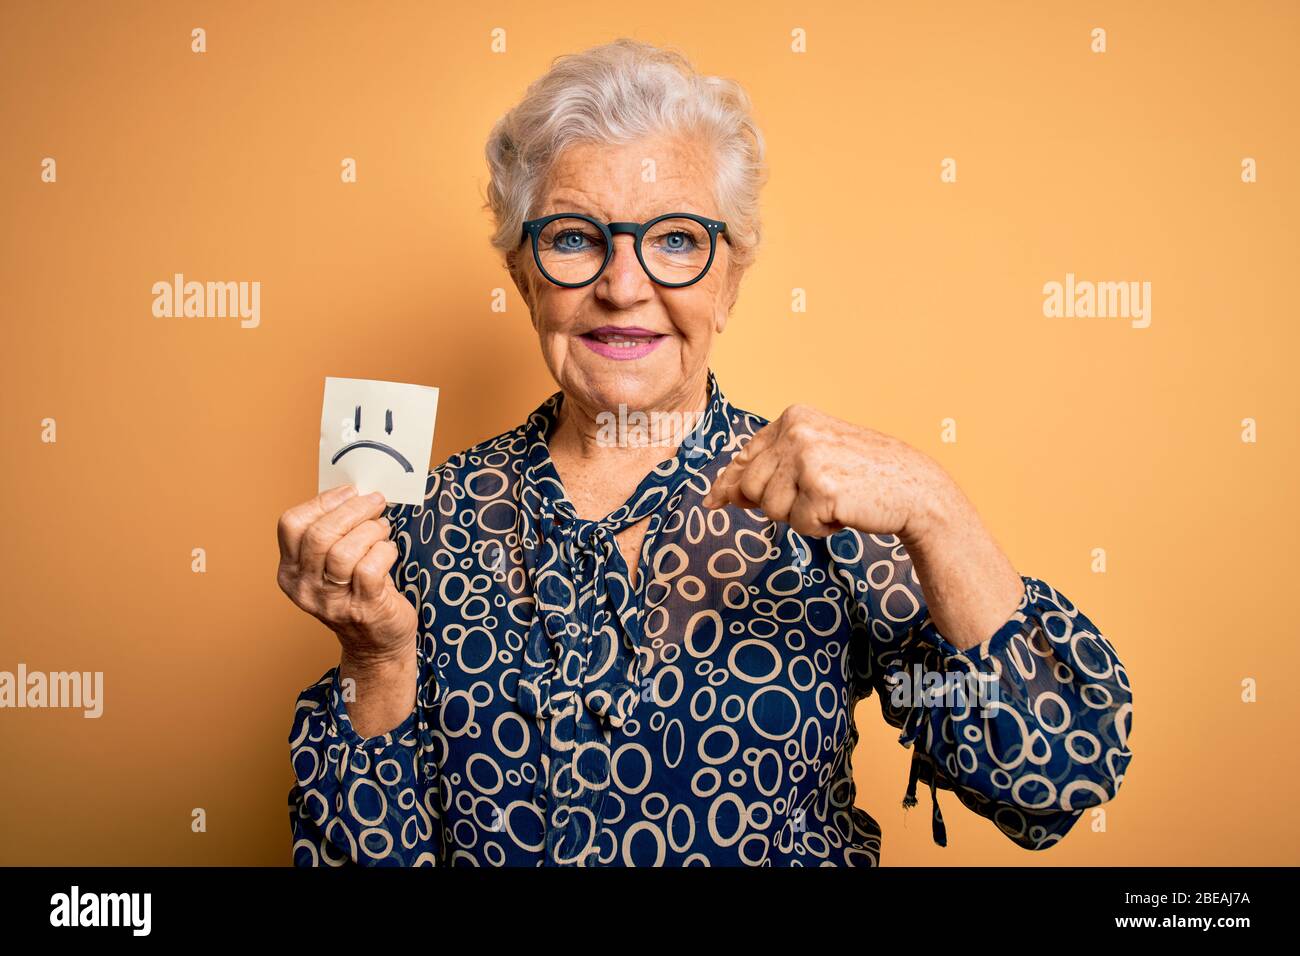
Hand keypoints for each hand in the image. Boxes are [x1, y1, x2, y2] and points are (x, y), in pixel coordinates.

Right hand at [276, 484, 416, 670]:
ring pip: (343, 551)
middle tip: (375, 501)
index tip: (350, 491)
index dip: (323, 501)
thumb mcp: (332, 564)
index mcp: (290, 571)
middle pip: (318, 535)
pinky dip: (385, 551)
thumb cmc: (358, 591)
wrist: (377, 643)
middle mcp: (304, 588)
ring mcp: (331, 602)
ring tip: (382, 528)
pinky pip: (370, 569)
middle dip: (353, 510)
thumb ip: (334, 532)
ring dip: (370, 530)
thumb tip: (353, 491)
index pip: (291, 525)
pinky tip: (389, 551)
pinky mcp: (362, 609)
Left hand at [701, 403, 948, 540]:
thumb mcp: (815, 455)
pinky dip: (820, 528)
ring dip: (799, 517)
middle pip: (750, 487)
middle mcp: (797, 431)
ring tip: (832, 501)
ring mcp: (808, 458)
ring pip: (771, 509)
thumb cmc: (864, 475)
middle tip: (812, 499)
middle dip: (775, 504)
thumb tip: (720, 492)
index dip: (729, 483)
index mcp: (794, 417)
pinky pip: (799, 525)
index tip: (714, 500)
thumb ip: (771, 466)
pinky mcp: (821, 488)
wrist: (915, 488)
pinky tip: (843, 512)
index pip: (745, 456)